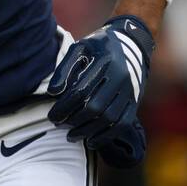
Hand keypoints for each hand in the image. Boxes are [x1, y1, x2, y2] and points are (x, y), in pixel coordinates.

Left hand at [46, 15, 154, 166]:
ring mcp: (130, 90)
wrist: (132, 44)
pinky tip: (90, 141)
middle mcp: (120, 76)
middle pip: (95, 107)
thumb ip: (64, 69)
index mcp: (104, 61)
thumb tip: (53, 93)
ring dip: (88, 131)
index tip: (51, 116)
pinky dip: (106, 136)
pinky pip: (122, 124)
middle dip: (73, 120)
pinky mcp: (135, 101)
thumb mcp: (79, 48)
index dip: (64, 107)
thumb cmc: (98, 47)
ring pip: (108, 118)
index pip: (81, 90)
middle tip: (59, 125)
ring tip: (71, 135)